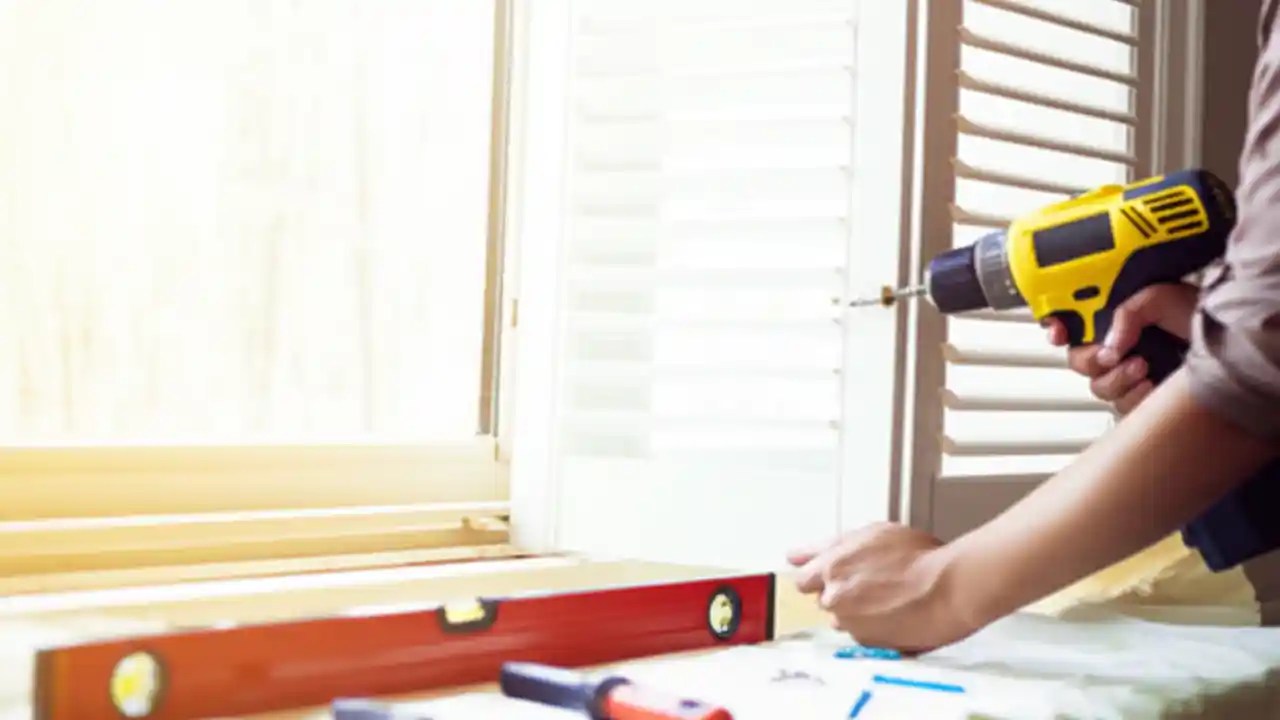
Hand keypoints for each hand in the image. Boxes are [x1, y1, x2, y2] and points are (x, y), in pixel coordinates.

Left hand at [786, 523, 976, 652]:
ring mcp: (850, 623)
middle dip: (840, 594)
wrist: (948, 588)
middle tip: (871, 585)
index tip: (832, 576)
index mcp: (831, 567)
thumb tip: (794, 556)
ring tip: (887, 600)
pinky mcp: (868, 643)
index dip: (821, 577)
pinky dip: (873, 628)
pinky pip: (862, 636)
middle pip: (824, 600)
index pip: (804, 580)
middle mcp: (834, 597)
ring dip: (856, 613)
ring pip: (843, 619)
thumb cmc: (918, 557)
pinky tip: (895, 615)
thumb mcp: (870, 534)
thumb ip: (826, 546)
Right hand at [1044, 283, 1197, 414]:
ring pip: (1098, 387)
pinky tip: (1151, 386)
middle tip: (1112, 356)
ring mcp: (1127, 374)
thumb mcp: (1160, 296)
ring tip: (1142, 368)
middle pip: (1078, 362)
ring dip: (1115, 380)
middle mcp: (1114, 347)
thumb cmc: (1197, 312)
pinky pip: (1121, 406)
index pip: (1069, 325)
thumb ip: (1128, 313)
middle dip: (1091, 361)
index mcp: (1110, 319)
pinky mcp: (1142, 397)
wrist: (1229, 339)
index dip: (1055, 329)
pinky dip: (1133, 398)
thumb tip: (1109, 344)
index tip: (1057, 333)